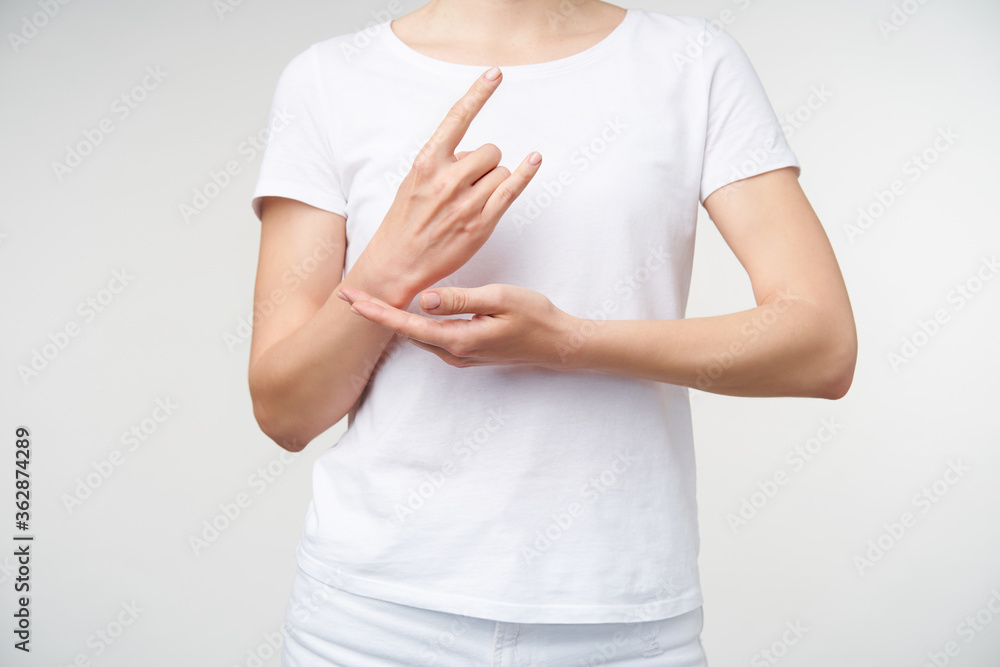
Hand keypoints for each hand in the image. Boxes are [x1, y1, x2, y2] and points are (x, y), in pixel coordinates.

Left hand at [337, 283, 578, 369]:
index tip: (350, 299)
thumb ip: (461, 300)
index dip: (376, 311)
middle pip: (404, 332)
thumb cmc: (534, 316)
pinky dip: (413, 323)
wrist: (558, 344)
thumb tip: (424, 299)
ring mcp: (459, 355)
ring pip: (416, 335)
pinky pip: (431, 337)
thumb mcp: (500, 298)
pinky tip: (406, 309)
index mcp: (458, 339)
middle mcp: (453, 352)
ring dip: (393, 318)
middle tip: (347, 293)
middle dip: (376, 313)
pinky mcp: (465, 352)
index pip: (407, 325)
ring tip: (368, 298)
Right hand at [358, 67, 542, 304]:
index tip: (496, 73)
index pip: (457, 119)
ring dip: (493, 182)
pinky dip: (525, 175)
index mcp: (427, 163)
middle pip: (490, 151)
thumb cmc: (405, 222)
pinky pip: (511, 191)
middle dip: (485, 163)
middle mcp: (447, 180)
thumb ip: (444, 163)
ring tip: (471, 202)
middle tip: (467, 186)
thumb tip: (475, 156)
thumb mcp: (414, 183)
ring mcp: (465, 203)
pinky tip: (534, 161)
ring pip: (500, 172)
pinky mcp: (480, 224)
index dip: (479, 93)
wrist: (397, 263)